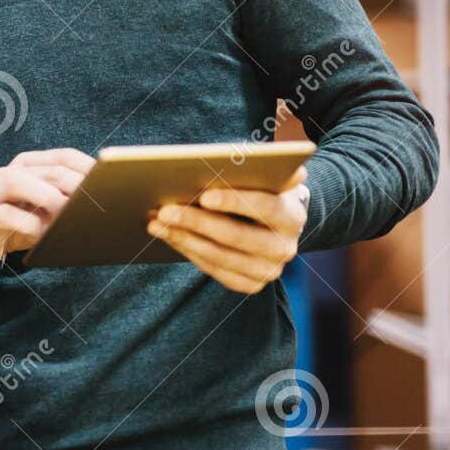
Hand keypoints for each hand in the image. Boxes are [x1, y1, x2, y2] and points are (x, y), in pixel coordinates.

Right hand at [0, 149, 96, 276]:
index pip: (65, 157)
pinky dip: (27, 225)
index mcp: (30, 165)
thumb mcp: (44, 210)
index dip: (89, 170)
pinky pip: (5, 216)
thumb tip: (99, 205)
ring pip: (18, 181)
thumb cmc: (17, 223)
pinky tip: (38, 236)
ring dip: (48, 199)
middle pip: (50, 171)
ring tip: (65, 218)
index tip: (110, 188)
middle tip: (93, 209)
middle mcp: (11, 173)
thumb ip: (65, 201)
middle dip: (76, 189)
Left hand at [147, 166, 309, 294]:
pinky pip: (214, 270)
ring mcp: (268, 271)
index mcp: (293, 216)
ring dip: (183, 239)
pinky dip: (188, 252)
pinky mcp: (250, 284)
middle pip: (236, 236)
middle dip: (197, 222)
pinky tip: (168, 236)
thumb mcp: (270, 177)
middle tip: (165, 210)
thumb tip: (268, 164)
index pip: (265, 207)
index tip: (205, 196)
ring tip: (156, 223)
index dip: (235, 202)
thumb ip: (270, 168)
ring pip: (219, 257)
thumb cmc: (264, 191)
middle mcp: (284, 248)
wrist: (274, 225)